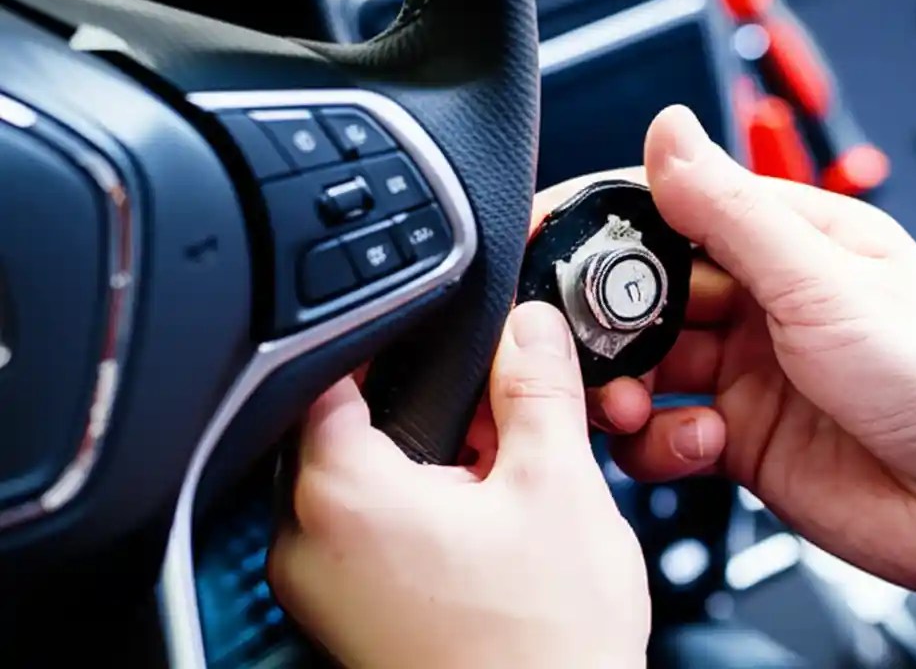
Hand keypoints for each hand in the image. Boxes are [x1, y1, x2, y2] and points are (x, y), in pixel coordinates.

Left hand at [269, 303, 648, 668]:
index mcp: (342, 494)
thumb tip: (527, 327)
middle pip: (350, 427)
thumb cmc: (544, 647)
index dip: (399, 338)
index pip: (334, 368)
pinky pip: (367, 536)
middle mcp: (308, 542)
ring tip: (496, 487)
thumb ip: (537, 388)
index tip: (445, 334)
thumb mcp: (557, 487)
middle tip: (496, 422)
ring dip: (426, 465)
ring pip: (362, 482)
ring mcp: (320, 589)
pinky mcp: (345, 619)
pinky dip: (417, 517)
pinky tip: (481, 535)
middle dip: (428, 410)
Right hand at [593, 106, 915, 609]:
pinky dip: (660, 445)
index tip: (543, 238)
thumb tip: (666, 131)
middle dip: (602, 320)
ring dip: (621, 388)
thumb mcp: (824, 283)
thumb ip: (732, 213)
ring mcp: (748, 376)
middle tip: (582, 345)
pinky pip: (666, 436)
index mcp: (787, 241)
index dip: (602, 223)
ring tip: (632, 408)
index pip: (671, 210)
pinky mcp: (743, 444)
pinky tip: (699, 450)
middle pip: (642, 295)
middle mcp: (760, 304)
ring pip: (643, 368)